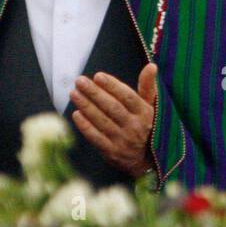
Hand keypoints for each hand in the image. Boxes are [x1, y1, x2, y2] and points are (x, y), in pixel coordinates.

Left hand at [70, 64, 156, 178]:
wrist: (146, 161)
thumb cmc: (145, 127)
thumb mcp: (151, 107)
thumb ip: (148, 87)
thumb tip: (151, 65)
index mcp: (145, 114)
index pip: (127, 97)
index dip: (112, 86)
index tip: (98, 76)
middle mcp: (135, 127)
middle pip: (112, 107)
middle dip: (94, 92)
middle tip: (79, 81)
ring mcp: (123, 141)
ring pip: (102, 121)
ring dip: (86, 106)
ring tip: (74, 93)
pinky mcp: (112, 152)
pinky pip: (96, 137)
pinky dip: (85, 126)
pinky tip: (76, 114)